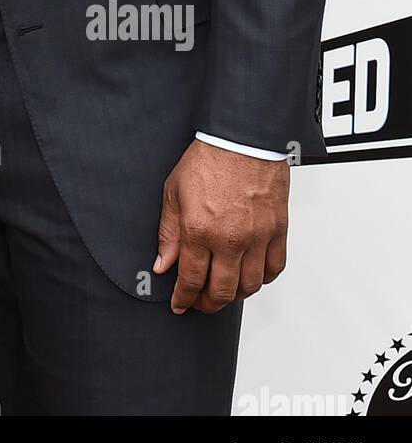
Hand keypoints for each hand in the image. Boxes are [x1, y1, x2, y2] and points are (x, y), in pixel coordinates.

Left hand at [154, 138, 288, 313]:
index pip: (191, 280)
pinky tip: (249, 274)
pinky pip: (274, 268)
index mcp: (200, 230)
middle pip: (222, 292)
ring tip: (222, 290)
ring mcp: (258, 237)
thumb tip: (163, 264)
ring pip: (250, 286)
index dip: (184, 298)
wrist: (242, 139)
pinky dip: (262, 278)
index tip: (181, 304)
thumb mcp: (173, 193)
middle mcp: (231, 239)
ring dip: (234, 295)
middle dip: (207, 304)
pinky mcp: (278, 231)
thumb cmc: (209, 159)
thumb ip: (168, 233)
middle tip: (199, 302)